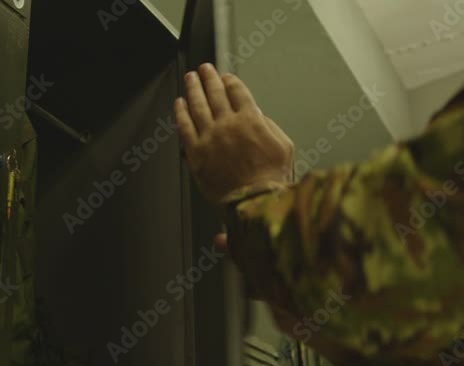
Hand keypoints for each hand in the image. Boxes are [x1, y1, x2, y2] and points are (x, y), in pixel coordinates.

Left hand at [175, 64, 294, 204]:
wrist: (253, 199)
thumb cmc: (270, 178)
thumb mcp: (284, 145)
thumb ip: (269, 126)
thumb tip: (258, 117)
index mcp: (251, 120)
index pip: (237, 92)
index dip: (230, 82)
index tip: (225, 77)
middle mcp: (228, 124)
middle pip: (215, 93)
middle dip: (209, 78)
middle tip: (204, 69)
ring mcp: (210, 137)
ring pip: (198, 105)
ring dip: (193, 88)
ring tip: (190, 78)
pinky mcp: (196, 152)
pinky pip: (185, 126)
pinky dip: (181, 112)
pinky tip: (179, 103)